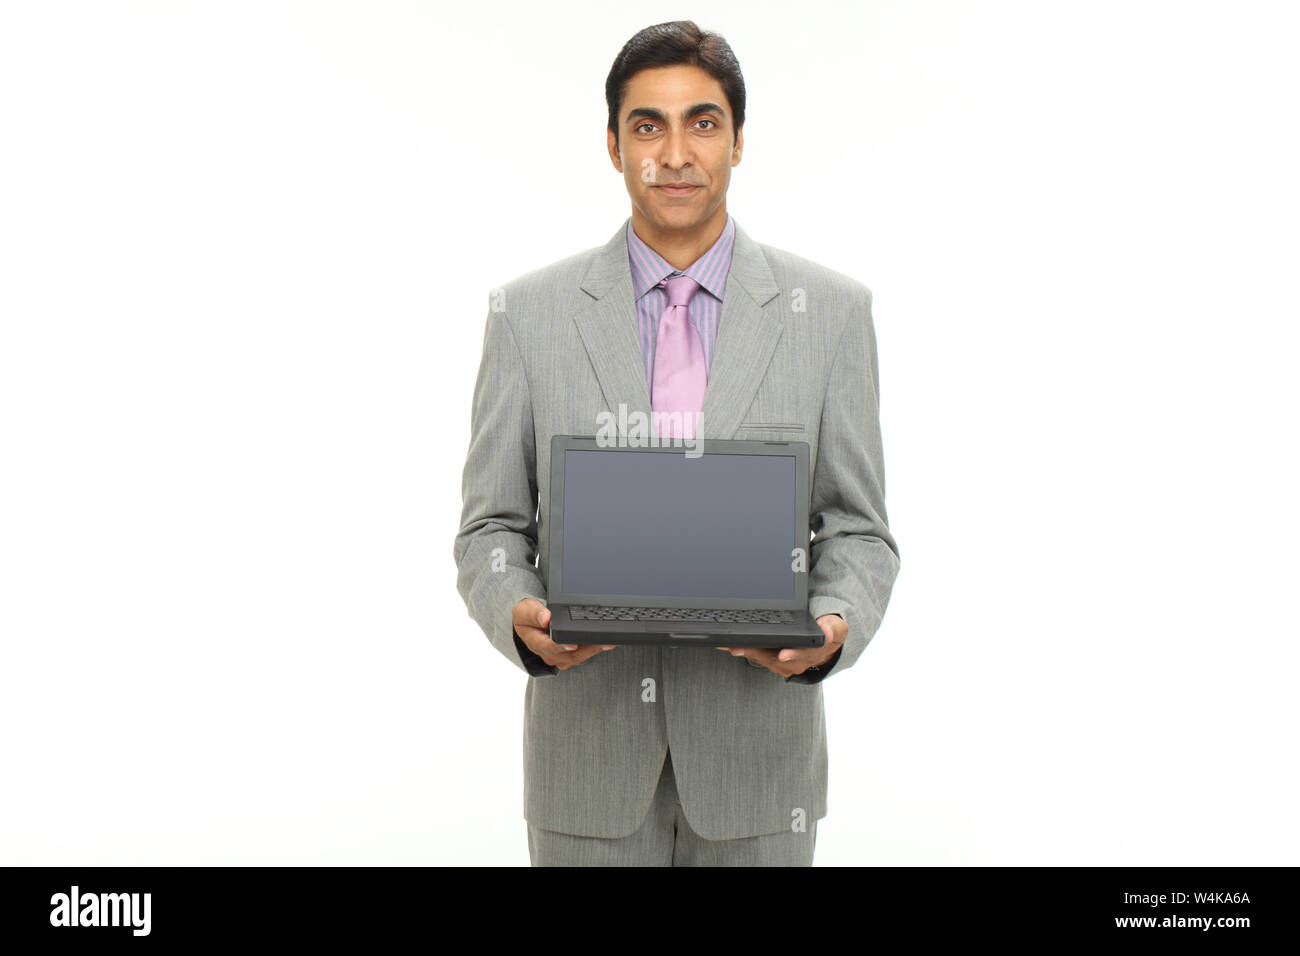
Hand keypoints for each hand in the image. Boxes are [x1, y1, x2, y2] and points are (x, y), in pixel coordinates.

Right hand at [512, 598, 616, 670]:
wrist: (530, 623)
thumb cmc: (527, 616)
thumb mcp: (524, 610)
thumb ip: (534, 613)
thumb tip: (545, 618)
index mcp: (535, 642)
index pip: (549, 646)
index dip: (562, 646)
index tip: (573, 644)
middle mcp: (548, 653)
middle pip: (569, 655)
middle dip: (587, 648)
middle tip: (602, 641)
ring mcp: (559, 657)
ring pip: (579, 657)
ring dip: (594, 650)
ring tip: (608, 641)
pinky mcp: (569, 656)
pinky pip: (583, 655)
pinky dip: (594, 648)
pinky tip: (605, 642)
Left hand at [717, 613, 846, 677]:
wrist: (821, 643)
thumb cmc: (827, 631)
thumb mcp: (837, 628)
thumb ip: (833, 627)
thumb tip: (828, 632)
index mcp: (813, 653)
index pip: (802, 655)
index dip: (792, 654)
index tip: (783, 655)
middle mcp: (795, 663)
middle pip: (774, 658)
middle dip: (756, 652)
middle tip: (738, 647)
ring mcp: (781, 664)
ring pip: (761, 657)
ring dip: (744, 651)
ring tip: (727, 644)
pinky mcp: (769, 660)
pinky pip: (755, 654)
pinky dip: (742, 648)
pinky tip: (727, 643)